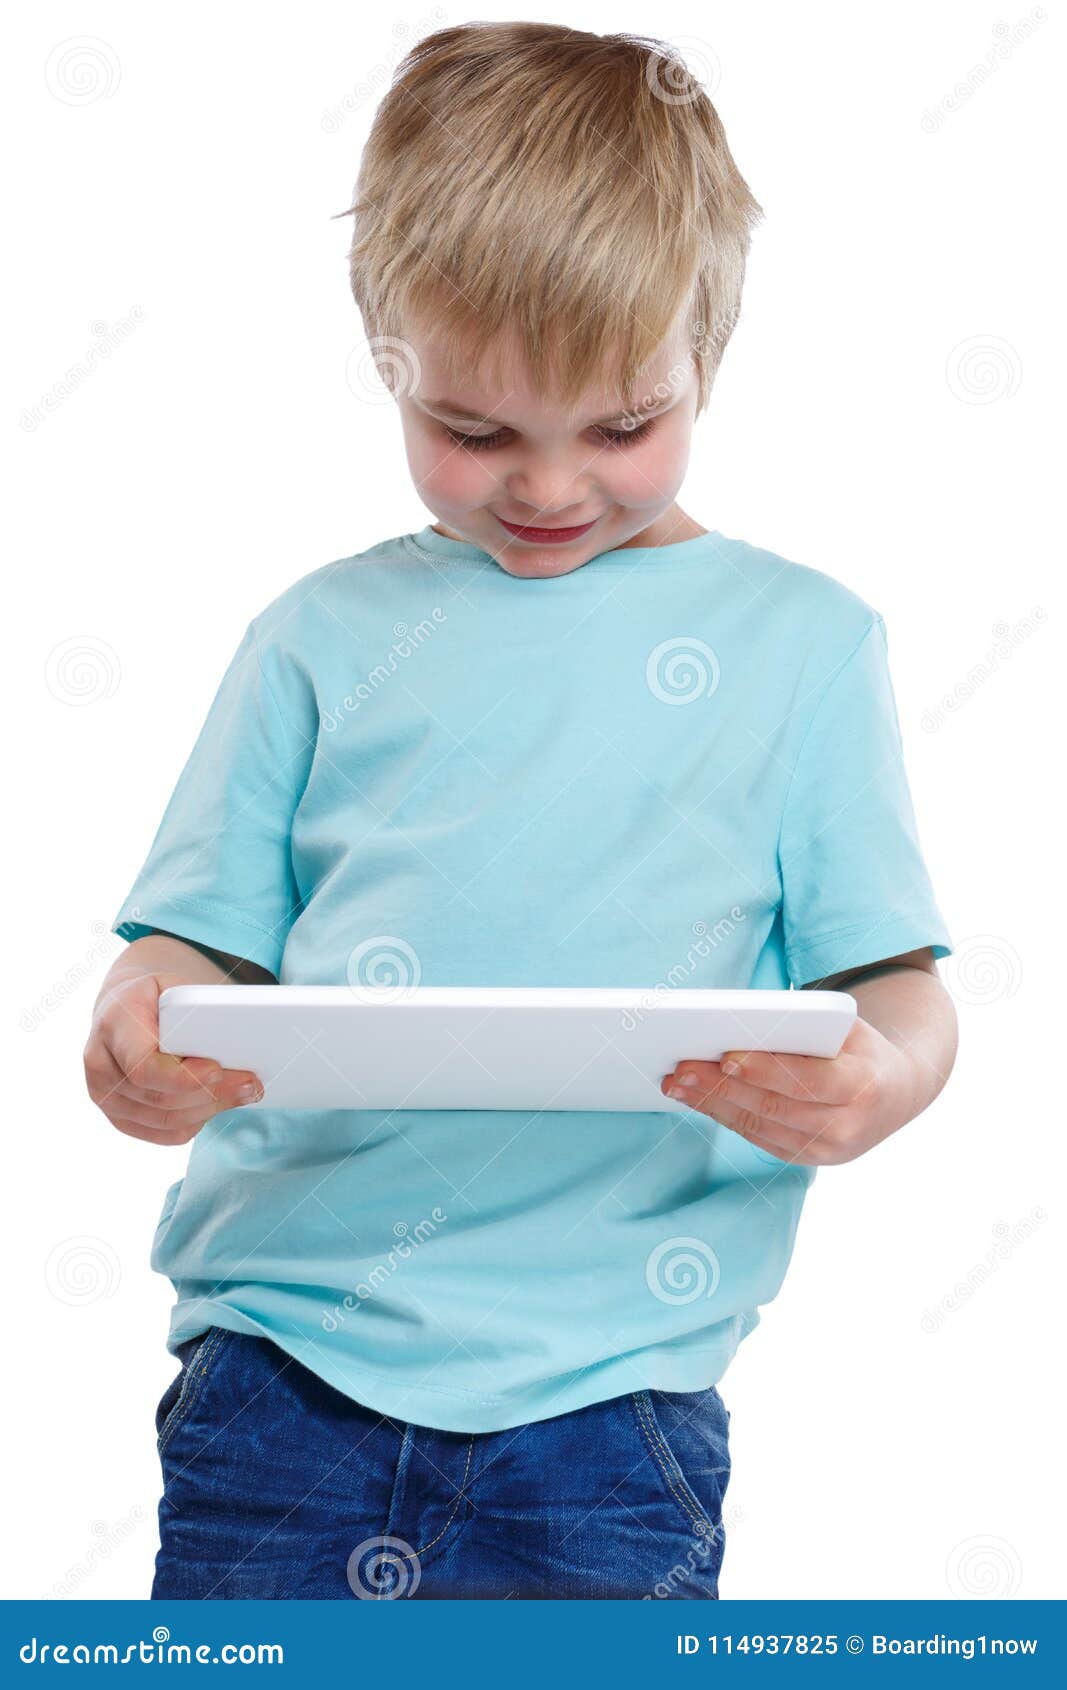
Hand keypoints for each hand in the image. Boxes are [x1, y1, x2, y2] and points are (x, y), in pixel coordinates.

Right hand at [83, 967, 263, 1145]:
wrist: (123, 1007)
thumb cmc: (156, 997)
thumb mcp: (174, 988)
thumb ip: (196, 1014)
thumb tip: (237, 1045)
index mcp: (113, 1024)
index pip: (143, 1066)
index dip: (183, 1077)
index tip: (217, 1070)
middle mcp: (100, 1063)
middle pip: (160, 1097)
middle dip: (211, 1094)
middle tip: (251, 1084)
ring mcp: (103, 1094)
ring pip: (165, 1120)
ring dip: (210, 1110)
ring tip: (243, 1094)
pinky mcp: (117, 1116)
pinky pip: (162, 1133)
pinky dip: (196, 1122)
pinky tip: (216, 1106)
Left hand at [660, 1017, 916, 1165]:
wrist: (897, 1093)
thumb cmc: (860, 1048)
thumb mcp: (847, 1028)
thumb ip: (805, 1028)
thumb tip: (738, 1025)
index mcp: (862, 1087)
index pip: (806, 1081)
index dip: (764, 1071)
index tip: (724, 1057)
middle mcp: (845, 1127)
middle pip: (772, 1108)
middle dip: (721, 1089)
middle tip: (680, 1069)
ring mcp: (826, 1150)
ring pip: (758, 1126)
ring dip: (712, 1105)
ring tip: (676, 1083)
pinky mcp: (807, 1160)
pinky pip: (758, 1137)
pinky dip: (724, 1116)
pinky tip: (696, 1098)